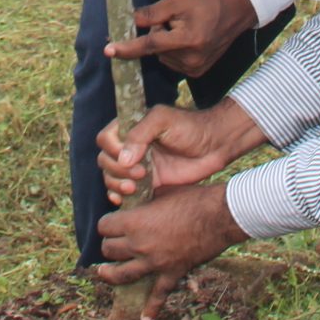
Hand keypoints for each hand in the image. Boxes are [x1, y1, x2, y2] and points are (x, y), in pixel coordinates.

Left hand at [94, 182, 246, 316]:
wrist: (219, 216)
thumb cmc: (192, 198)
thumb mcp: (162, 192)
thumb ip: (145, 201)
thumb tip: (136, 202)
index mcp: (135, 222)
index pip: (104, 226)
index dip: (106, 224)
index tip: (109, 223)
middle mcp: (140, 244)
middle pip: (109, 250)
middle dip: (108, 246)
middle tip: (112, 243)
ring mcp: (155, 262)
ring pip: (122, 274)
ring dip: (110, 274)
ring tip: (104, 273)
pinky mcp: (172, 273)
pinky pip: (159, 294)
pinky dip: (151, 309)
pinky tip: (144, 319)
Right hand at [99, 98, 262, 197]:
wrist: (214, 146)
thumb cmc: (190, 127)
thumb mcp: (163, 120)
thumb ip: (140, 133)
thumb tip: (123, 158)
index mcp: (131, 129)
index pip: (106, 139)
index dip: (112, 150)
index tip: (127, 157)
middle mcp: (131, 147)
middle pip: (105, 161)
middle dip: (116, 171)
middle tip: (139, 174)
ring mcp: (138, 166)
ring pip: (112, 178)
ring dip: (116, 185)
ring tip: (134, 188)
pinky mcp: (147, 183)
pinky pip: (125, 192)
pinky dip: (119, 197)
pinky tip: (123, 200)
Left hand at [108, 0, 257, 78]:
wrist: (234, 12)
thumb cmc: (205, 2)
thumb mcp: (178, 0)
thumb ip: (152, 12)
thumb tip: (131, 21)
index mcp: (187, 39)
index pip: (150, 45)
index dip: (127, 47)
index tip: (108, 51)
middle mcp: (191, 58)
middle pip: (156, 49)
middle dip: (158, 34)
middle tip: (175, 19)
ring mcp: (195, 68)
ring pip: (162, 56)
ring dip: (165, 43)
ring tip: (185, 28)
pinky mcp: (197, 72)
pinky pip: (172, 62)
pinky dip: (173, 51)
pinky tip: (188, 39)